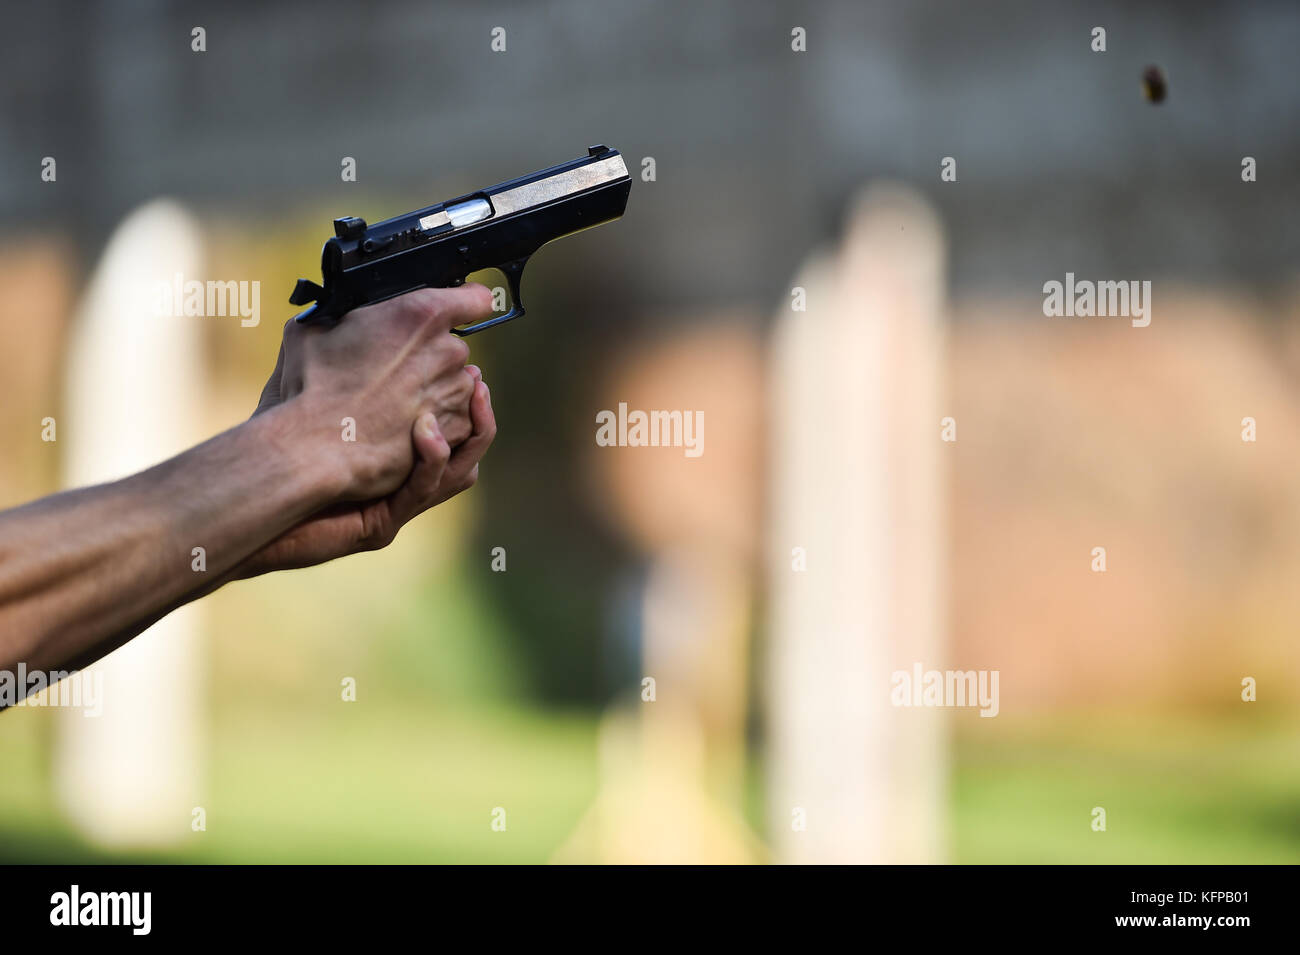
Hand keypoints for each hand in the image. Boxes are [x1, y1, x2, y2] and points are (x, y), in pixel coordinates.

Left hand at [236, 373, 495, 577]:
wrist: (249, 497)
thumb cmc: (278, 444)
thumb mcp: (324, 398)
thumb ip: (354, 370)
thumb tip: (372, 325)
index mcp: (400, 460)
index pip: (458, 433)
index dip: (474, 405)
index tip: (474, 370)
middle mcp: (405, 488)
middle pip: (469, 456)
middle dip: (481, 417)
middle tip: (478, 381)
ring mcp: (395, 509)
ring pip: (458, 476)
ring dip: (471, 437)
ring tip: (471, 399)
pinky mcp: (379, 525)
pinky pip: (420, 491)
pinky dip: (432, 460)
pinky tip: (427, 430)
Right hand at [256, 285, 493, 499]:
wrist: (319, 445)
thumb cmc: (314, 386)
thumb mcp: (314, 327)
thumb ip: (343, 312)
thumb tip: (340, 311)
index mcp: (422, 314)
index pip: (475, 298)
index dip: (466, 302)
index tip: (460, 308)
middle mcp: (448, 350)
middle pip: (453, 345)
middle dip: (428, 354)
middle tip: (392, 369)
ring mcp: (456, 390)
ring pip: (456, 381)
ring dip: (434, 388)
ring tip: (393, 401)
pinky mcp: (457, 427)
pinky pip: (457, 416)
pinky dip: (439, 420)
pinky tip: (405, 423)